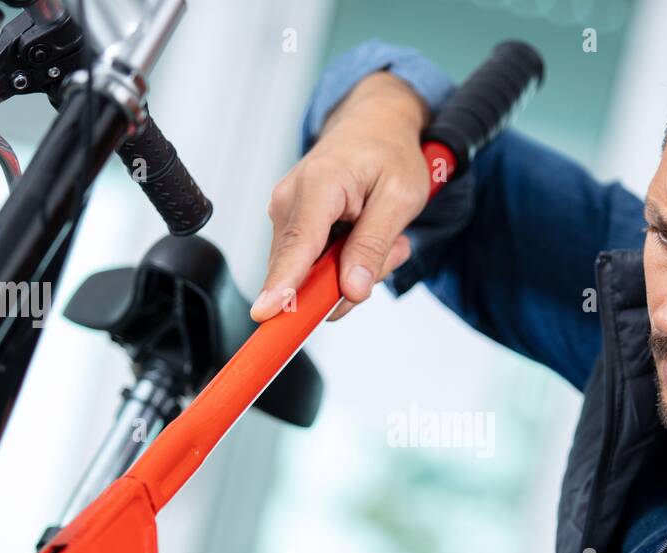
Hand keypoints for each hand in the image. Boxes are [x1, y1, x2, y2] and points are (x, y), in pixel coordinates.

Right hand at [252, 71, 432, 323]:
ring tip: (381, 233)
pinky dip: (344, 260)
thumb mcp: (400, 198)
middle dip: (350, 278)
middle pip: (305, 271)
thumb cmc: (389, 153)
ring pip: (312, 273)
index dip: (282, 285)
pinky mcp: (289, 225)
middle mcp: (290, 199)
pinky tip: (364, 233)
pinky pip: (312, 265)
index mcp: (319, 184)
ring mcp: (284, 212)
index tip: (265, 314)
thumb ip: (374, 245)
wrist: (374, 125)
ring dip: (353, 266)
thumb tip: (351, 290)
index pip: (297, 246)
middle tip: (392, 248)